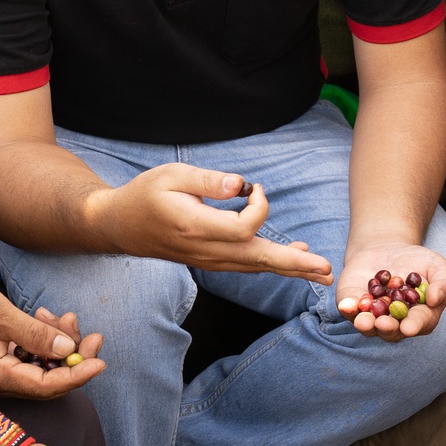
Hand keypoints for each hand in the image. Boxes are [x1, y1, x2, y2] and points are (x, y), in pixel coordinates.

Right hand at [0, 278, 105, 398]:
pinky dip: (44, 340)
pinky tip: (44, 318)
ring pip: (43, 367)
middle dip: (75, 358)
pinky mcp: (0, 362)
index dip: (76, 376)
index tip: (100, 362)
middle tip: (93, 336)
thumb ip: (33, 333)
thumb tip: (66, 348)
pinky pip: (31, 358)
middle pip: (49, 381)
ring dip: (60, 344)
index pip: (45, 386)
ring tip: (64, 317)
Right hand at [91, 166, 332, 280]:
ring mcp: (207, 260)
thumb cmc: (145, 195)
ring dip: (288, 267)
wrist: (119, 225)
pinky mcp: (210, 261)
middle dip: (294, 264)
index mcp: (195, 228)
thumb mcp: (171, 175)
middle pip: (256, 260)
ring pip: (254, 267)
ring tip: (319, 270)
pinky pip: (245, 265)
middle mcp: (204, 250)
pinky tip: (291, 258)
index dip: (259, 206)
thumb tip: (241, 184)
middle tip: (326, 269)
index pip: (243, 228)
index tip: (254, 187)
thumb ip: (207, 180)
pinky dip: (270, 263)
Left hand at [335, 241, 445, 339]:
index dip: (414, 325)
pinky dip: (348, 309)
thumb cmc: (418, 262)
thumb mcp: (438, 267)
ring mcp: (372, 317)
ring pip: (368, 326)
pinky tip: (347, 305)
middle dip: (387, 328)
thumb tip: (434, 299)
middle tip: (383, 324)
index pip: (418, 323)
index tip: (409, 327)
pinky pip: (350, 311)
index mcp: (420, 317)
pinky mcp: (353, 306)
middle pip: (391, 331)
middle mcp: (395, 322)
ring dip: (365, 324)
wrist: (388, 250)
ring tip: (363, 320)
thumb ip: (443, 283)